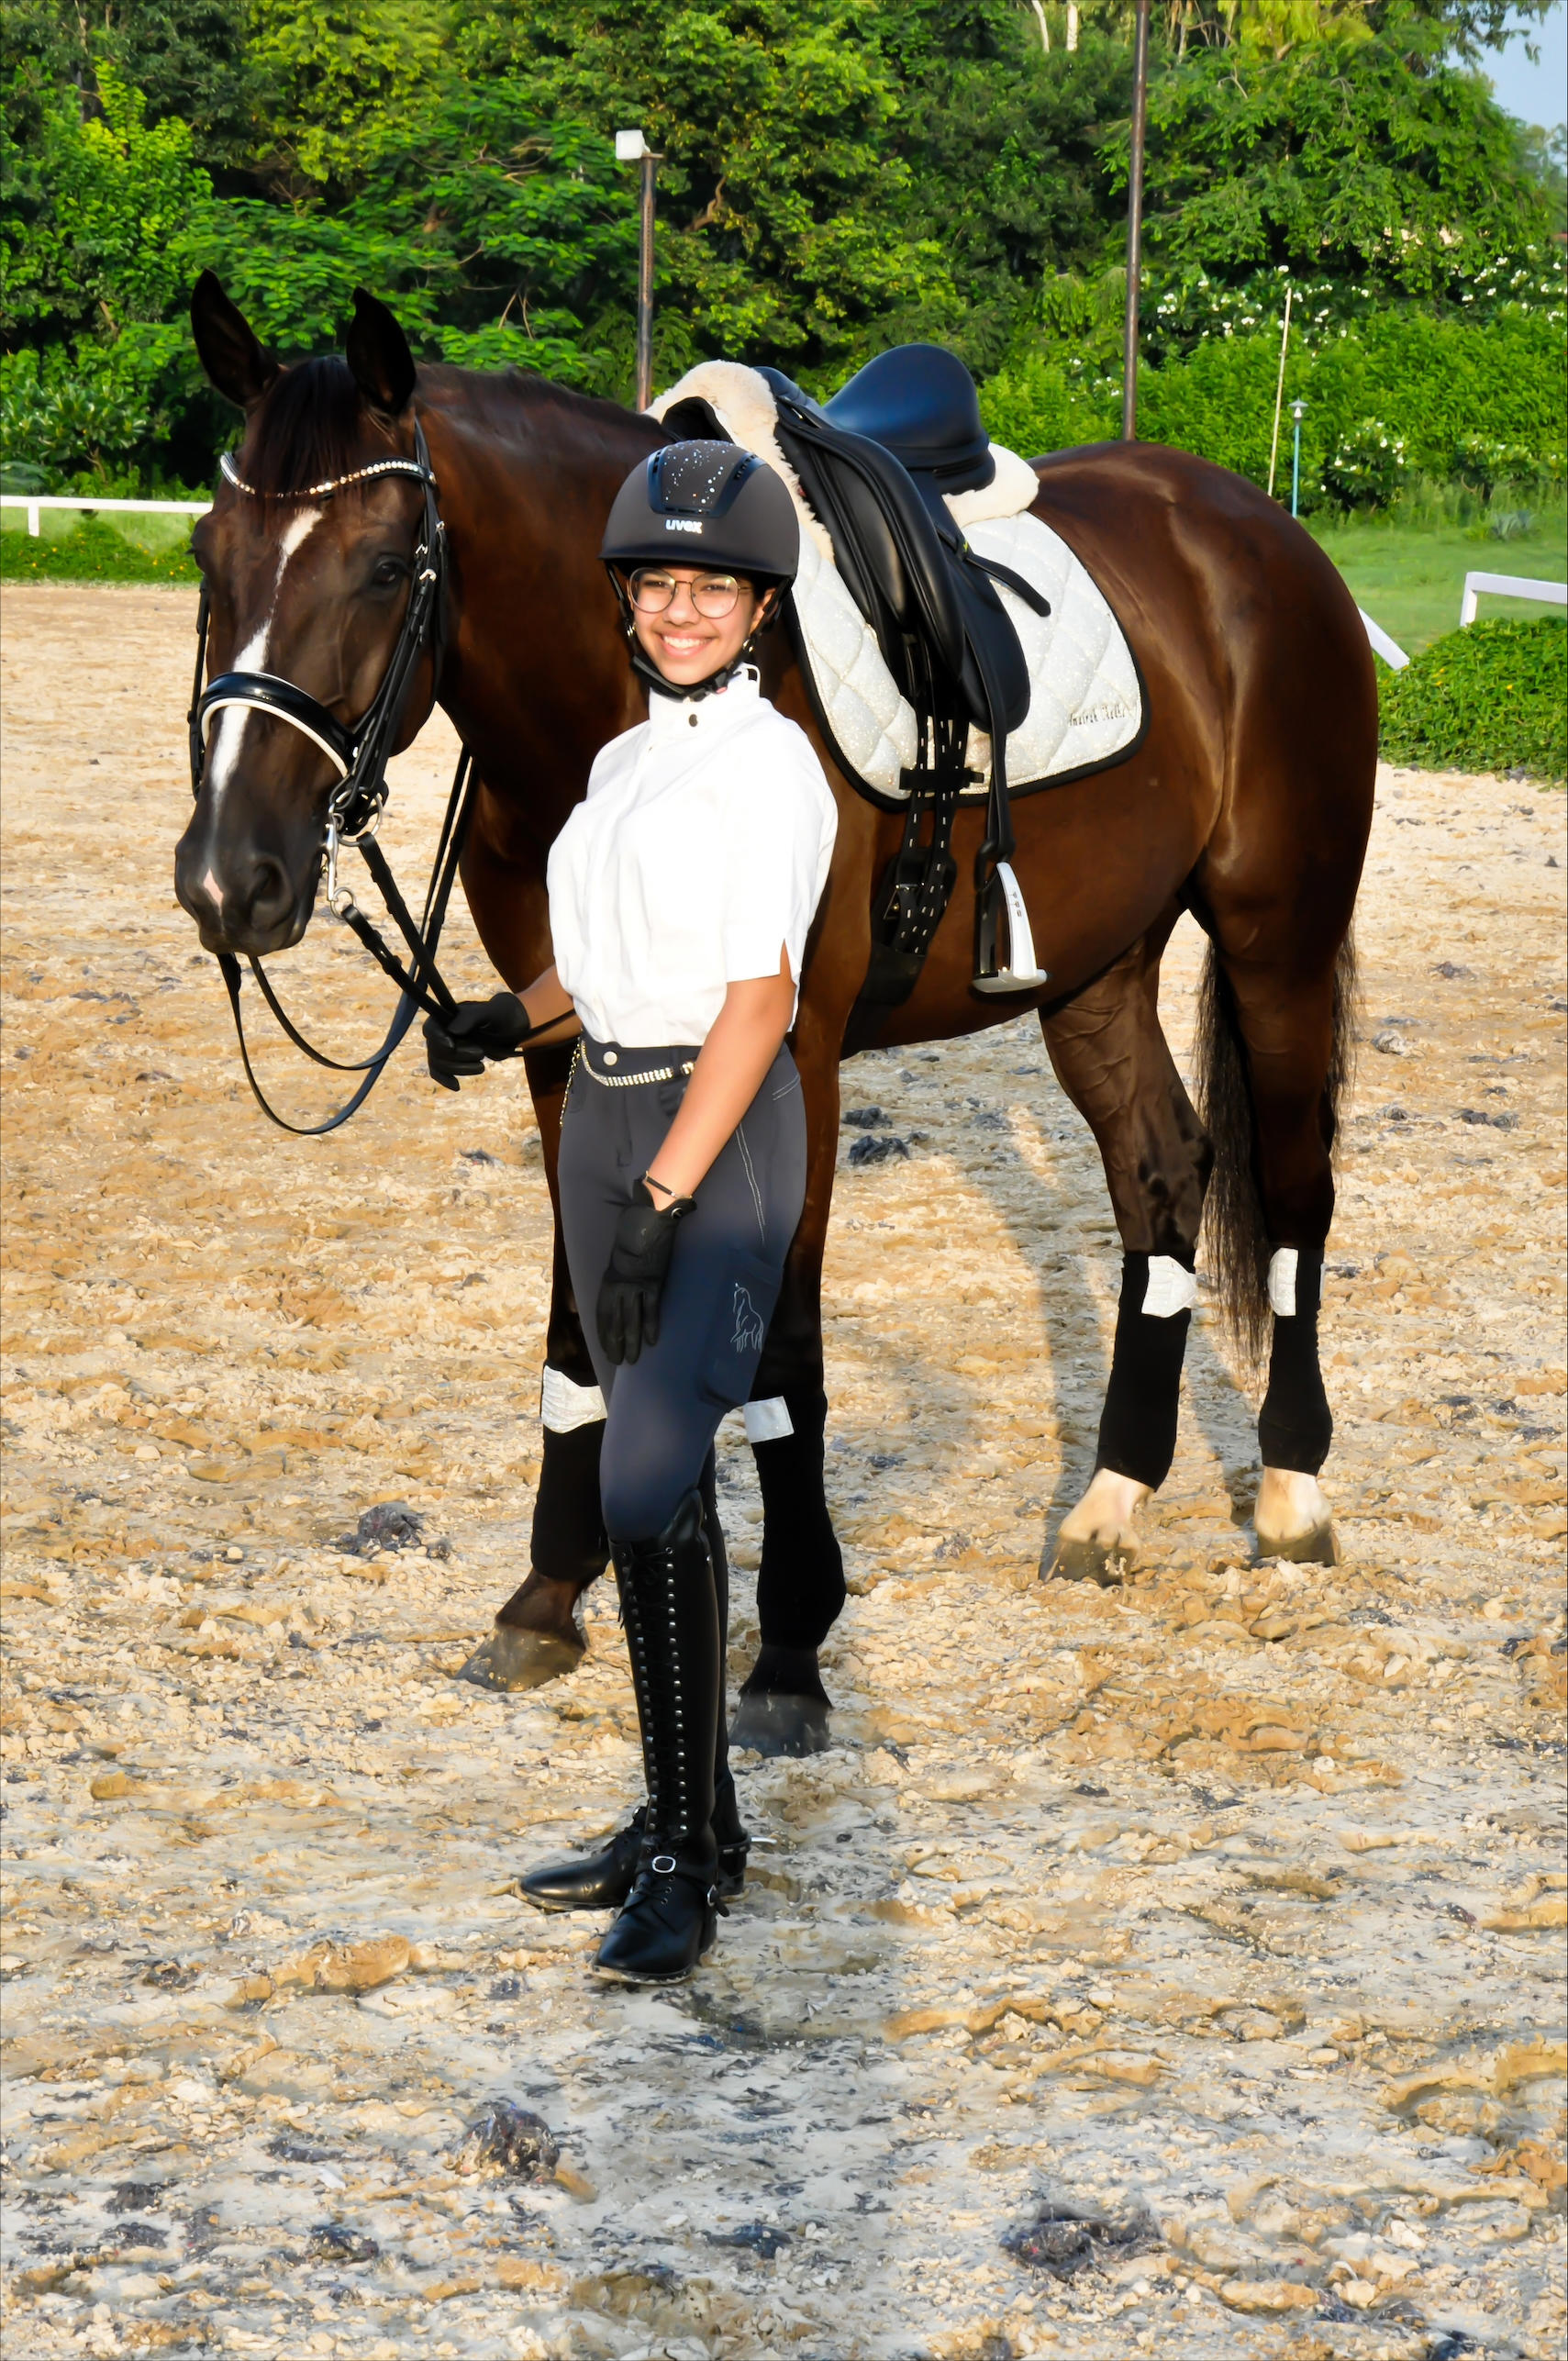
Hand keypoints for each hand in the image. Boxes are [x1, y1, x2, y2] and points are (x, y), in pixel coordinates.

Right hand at [423, 992, 530, 1090]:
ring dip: (459, 1068)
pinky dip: (446, 1080)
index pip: (431, 1027)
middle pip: (436, 1049)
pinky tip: (457, 1087)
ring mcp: (442, 1047)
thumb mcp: (488, 1013)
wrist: (507, 1027)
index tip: (451, 1047)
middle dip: (458, 1055)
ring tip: (481, 1067)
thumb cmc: (496, 1015)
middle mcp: (440, 1032)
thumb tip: (453, 1031)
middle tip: (481, 1054)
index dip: (437, 1038)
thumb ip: (470, 1018)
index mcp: (445, 1015)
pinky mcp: (448, 1061)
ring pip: (439, 1063)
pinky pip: (439, 1073)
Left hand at [596, 1184, 694, 1364]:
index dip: (603, 1332)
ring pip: (632, 1320)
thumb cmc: (632, 1231)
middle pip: (615, 1321)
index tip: (606, 1348)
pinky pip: (651, 1310)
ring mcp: (636, 1286)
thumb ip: (619, 1272)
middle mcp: (619, 1287)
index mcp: (608, 1280)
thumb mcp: (618, 1254)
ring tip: (632, 1359)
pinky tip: (652, 1342)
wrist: (647, 1220)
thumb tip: (620, 1286)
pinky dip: (651, 1326)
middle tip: (617, 1361)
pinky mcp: (653, 1283)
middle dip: (615, 1343)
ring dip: (631, 1342)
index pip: (603, 1313)